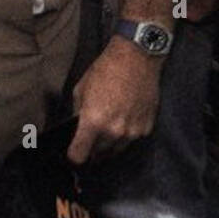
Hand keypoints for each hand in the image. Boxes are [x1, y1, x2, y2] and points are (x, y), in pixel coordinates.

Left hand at [67, 36, 161, 163]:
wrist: (136, 61)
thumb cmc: (104, 71)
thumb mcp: (81, 90)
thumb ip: (78, 113)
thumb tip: (76, 128)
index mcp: (93, 122)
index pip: (80, 154)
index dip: (74, 156)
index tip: (72, 154)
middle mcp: (114, 132)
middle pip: (98, 154)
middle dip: (90, 150)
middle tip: (87, 140)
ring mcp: (132, 133)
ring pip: (116, 150)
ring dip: (107, 145)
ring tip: (104, 131)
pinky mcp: (146, 129)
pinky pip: (131, 140)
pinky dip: (124, 136)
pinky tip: (121, 121)